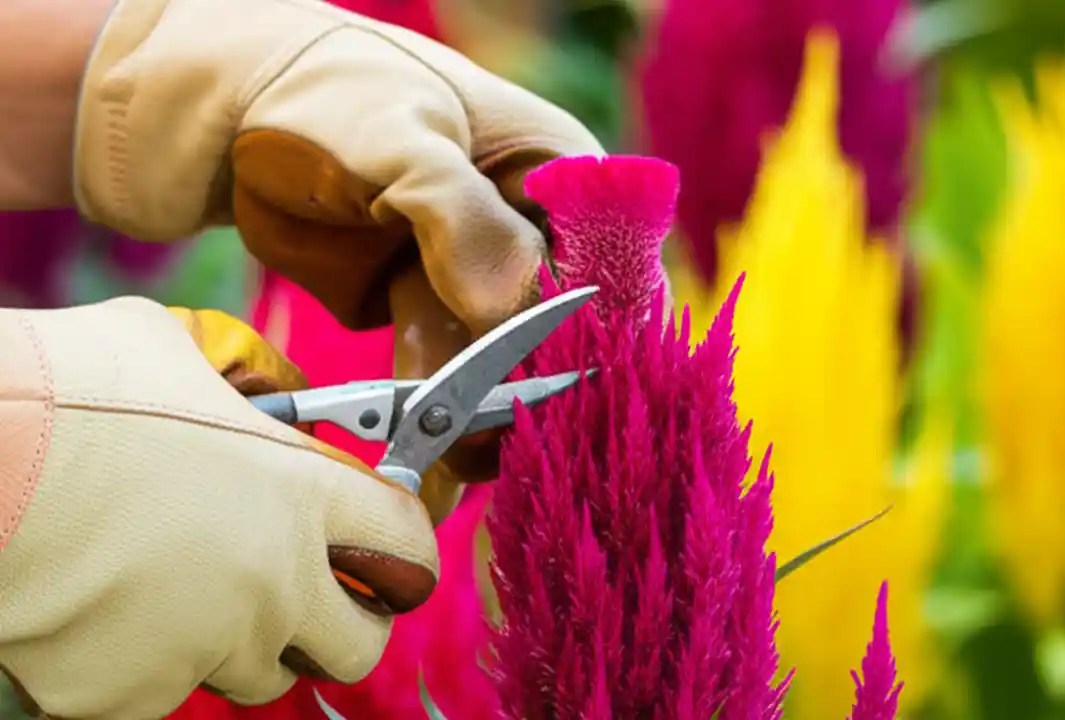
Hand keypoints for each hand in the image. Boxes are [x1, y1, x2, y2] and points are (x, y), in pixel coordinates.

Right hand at [0, 297, 437, 718]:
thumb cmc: (64, 388)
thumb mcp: (174, 349)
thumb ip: (247, 378)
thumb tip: (277, 392)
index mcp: (302, 494)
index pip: (409, 544)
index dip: (406, 547)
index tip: (390, 549)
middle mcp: (273, 584)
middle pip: (359, 646)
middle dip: (344, 624)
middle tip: (307, 595)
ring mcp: (205, 649)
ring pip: (258, 675)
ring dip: (239, 641)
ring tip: (179, 586)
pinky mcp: (130, 696)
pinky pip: (164, 692)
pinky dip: (146, 662)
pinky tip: (104, 608)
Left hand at [72, 0, 603, 516]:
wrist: (247, 122)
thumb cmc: (336, 106)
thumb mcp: (402, 143)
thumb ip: (461, 217)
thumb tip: (505, 309)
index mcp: (566, 176)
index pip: (607, 268)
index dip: (585, 332)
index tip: (540, 382)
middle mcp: (544, 235)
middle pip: (565, 333)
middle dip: (528, 391)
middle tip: (485, 437)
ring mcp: (492, 281)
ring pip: (510, 369)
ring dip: (483, 420)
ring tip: (447, 458)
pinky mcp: (444, 316)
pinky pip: (454, 378)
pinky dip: (440, 419)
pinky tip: (426, 453)